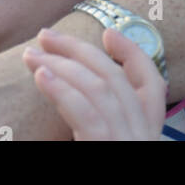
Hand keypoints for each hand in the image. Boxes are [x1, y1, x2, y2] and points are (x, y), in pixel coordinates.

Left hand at [21, 27, 167, 140]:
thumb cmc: (97, 152)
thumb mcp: (104, 138)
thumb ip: (98, 118)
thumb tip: (72, 82)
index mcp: (147, 132)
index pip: (153, 85)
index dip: (133, 53)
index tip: (107, 32)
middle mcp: (144, 135)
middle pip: (115, 79)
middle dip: (78, 50)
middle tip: (45, 35)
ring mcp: (130, 141)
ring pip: (98, 89)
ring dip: (61, 65)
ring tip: (31, 56)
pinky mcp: (109, 148)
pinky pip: (85, 113)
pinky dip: (62, 90)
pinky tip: (41, 76)